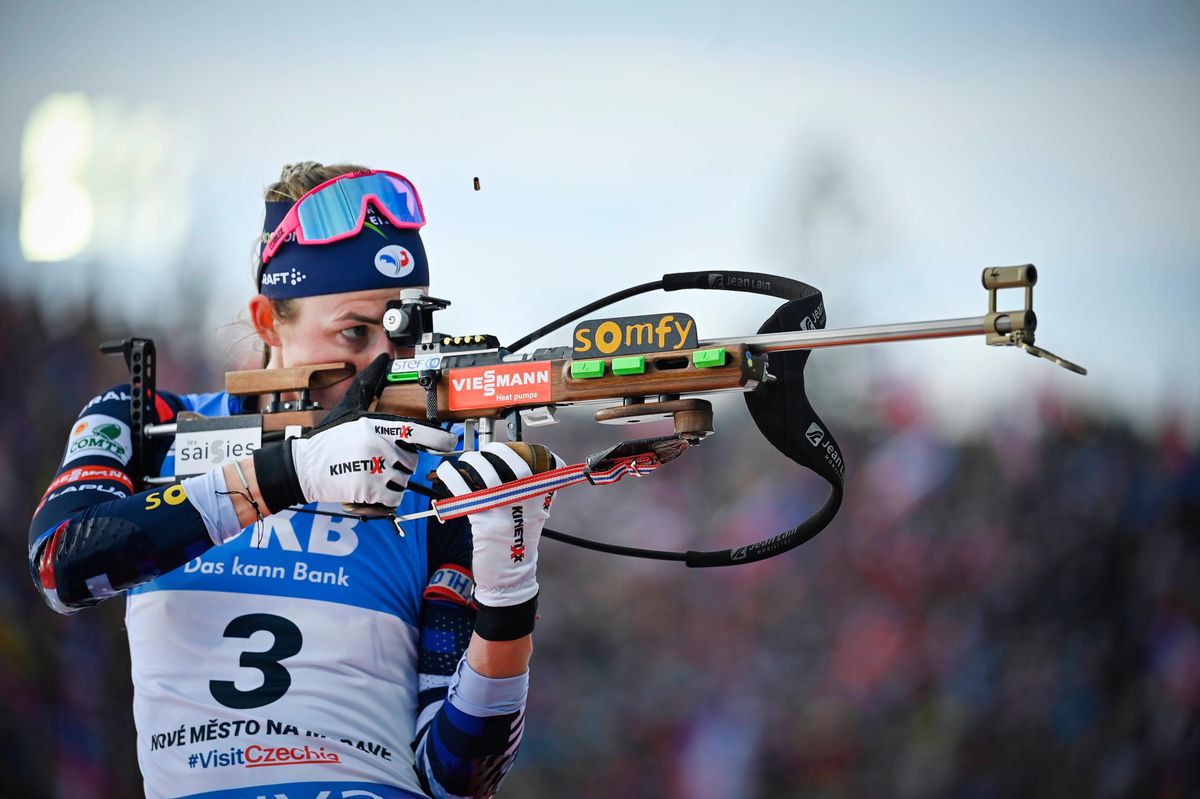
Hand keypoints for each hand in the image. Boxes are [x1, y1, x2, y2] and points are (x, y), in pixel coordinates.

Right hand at [253, 353, 455, 511]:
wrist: (303, 467)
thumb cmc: (329, 437)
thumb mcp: (350, 406)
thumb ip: (370, 384)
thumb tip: (382, 358)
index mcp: (379, 425)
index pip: (420, 432)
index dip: (439, 439)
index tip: (448, 442)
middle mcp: (381, 446)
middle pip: (412, 460)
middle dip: (399, 463)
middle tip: (375, 460)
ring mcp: (377, 469)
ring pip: (403, 481)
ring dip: (391, 482)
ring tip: (368, 473)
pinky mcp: (371, 491)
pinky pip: (393, 499)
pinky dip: (385, 499)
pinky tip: (369, 490)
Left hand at [436, 442, 559, 607]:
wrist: (509, 578)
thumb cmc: (516, 545)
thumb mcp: (531, 516)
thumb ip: (525, 493)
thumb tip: (500, 466)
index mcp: (541, 500)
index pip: (545, 465)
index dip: (527, 451)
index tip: (511, 447)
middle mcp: (527, 504)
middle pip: (516, 465)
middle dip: (498, 450)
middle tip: (487, 450)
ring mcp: (506, 513)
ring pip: (489, 474)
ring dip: (473, 460)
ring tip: (467, 459)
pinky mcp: (485, 523)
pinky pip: (465, 491)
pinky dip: (452, 477)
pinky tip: (446, 471)